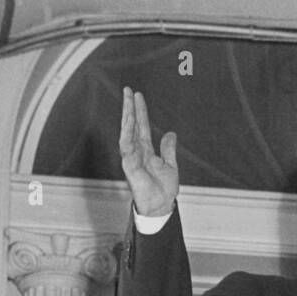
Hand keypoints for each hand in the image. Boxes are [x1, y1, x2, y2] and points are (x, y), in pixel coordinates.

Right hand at [119, 87, 178, 216]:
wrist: (161, 205)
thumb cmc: (164, 190)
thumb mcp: (171, 166)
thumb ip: (169, 150)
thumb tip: (170, 134)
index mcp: (146, 151)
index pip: (141, 126)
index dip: (140, 111)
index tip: (138, 96)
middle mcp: (136, 151)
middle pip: (131, 125)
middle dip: (129, 107)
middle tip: (128, 90)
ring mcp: (131, 157)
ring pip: (126, 131)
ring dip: (127, 115)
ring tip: (128, 100)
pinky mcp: (128, 164)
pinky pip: (125, 145)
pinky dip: (126, 132)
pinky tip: (128, 120)